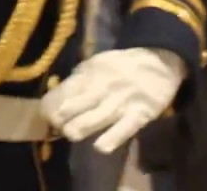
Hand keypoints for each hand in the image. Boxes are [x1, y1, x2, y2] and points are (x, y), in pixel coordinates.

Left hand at [41, 48, 184, 153]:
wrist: (159, 60)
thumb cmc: (122, 66)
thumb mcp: (96, 64)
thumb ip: (77, 80)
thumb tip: (55, 100)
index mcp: (90, 73)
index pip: (62, 92)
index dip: (49, 107)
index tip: (46, 117)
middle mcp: (102, 87)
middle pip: (74, 107)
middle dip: (60, 120)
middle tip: (57, 127)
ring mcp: (121, 102)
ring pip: (94, 119)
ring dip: (79, 128)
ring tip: (71, 133)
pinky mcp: (140, 115)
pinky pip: (123, 130)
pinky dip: (110, 139)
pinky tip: (100, 146)